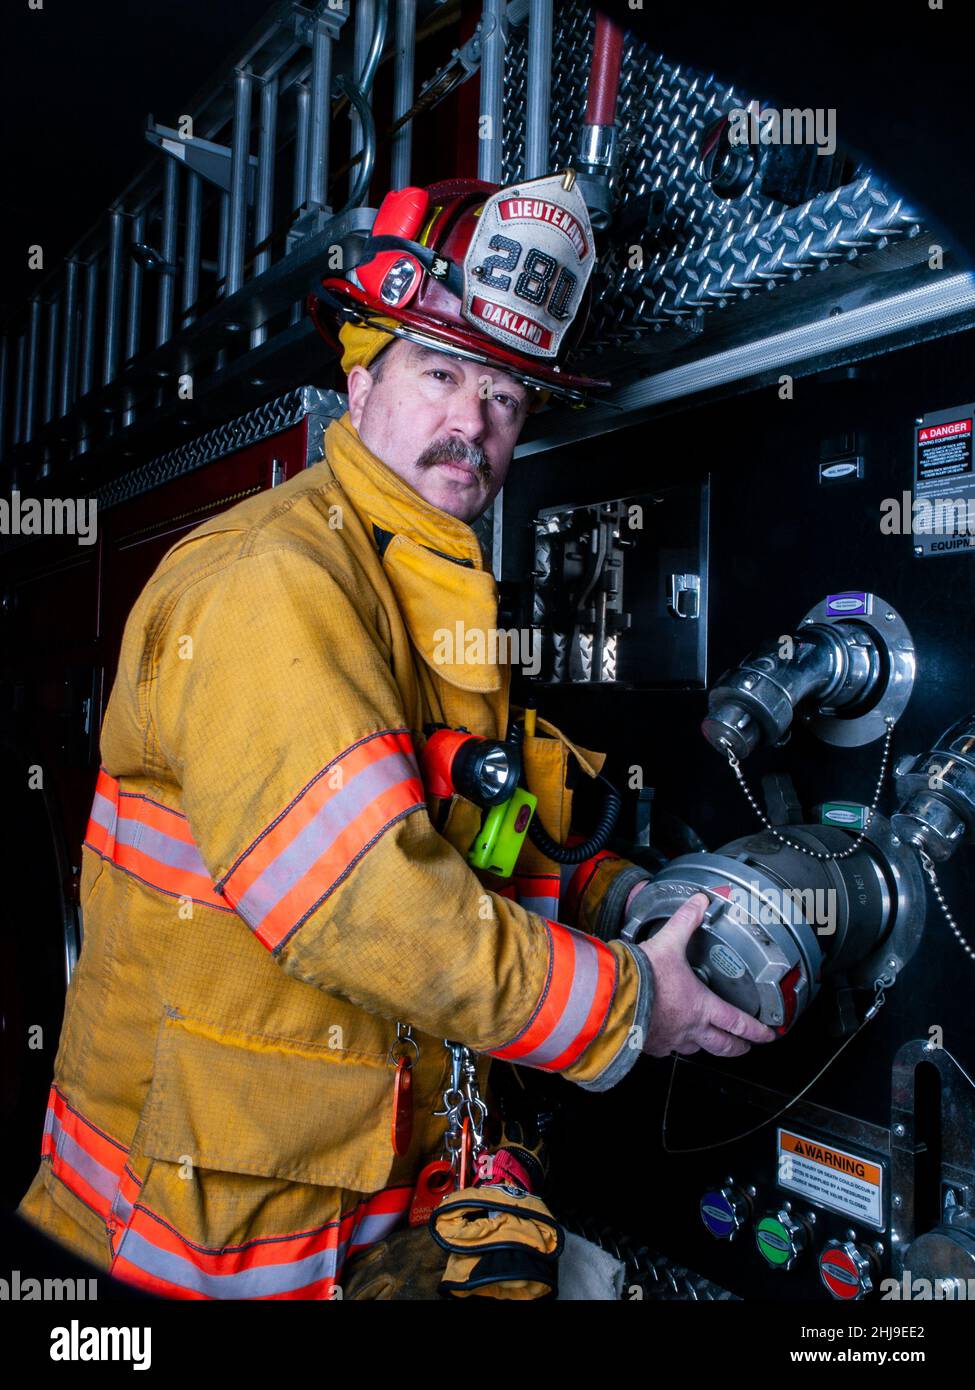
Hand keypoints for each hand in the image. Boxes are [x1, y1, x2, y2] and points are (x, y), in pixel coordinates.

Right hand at [636, 893, 776, 1057]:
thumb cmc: (642, 977)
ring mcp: (670, 1040)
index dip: (757, 1031)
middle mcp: (690, 1028)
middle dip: (738, 1047)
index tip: (768, 1035)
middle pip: (723, 1046)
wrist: (611, 997)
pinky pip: (667, 1049)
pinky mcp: (650, 1045)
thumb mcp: (668, 943)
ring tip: (706, 1040)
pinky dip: (672, 1044)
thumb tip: (699, 902)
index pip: (738, 1023)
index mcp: (701, 1006)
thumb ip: (685, 922)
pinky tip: (668, 1036)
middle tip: (746, 1046)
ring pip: (696, 1049)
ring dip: (705, 1045)